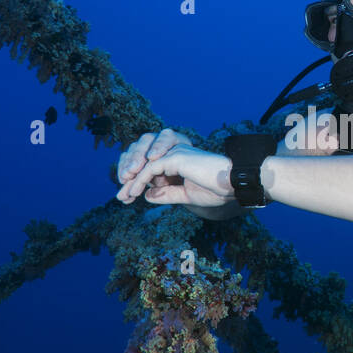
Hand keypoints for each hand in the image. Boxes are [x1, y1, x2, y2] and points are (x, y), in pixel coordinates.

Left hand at [116, 130, 233, 207]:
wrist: (232, 184)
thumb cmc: (216, 189)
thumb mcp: (185, 196)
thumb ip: (167, 194)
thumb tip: (147, 196)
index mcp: (177, 161)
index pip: (150, 168)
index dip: (137, 183)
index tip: (127, 199)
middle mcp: (174, 153)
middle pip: (143, 162)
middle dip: (129, 180)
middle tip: (120, 198)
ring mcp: (174, 153)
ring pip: (143, 164)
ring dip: (131, 181)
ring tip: (123, 197)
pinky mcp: (175, 157)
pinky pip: (150, 169)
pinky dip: (140, 181)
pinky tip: (133, 193)